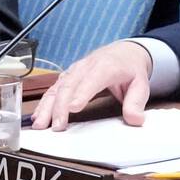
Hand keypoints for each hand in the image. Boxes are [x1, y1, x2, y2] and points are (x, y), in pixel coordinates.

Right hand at [30, 40, 153, 129]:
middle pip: (69, 85)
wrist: (123, 53)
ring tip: (40, 125)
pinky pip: (53, 90)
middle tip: (58, 127)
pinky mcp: (67, 77)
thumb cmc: (130, 69)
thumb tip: (135, 119)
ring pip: (57, 87)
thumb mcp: (141, 84)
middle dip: (60, 106)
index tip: (73, 108)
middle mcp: (86, 67)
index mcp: (106, 66)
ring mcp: (74, 71)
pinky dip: (44, 104)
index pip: (92, 80)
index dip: (81, 93)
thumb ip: (136, 102)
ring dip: (47, 107)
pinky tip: (38, 117)